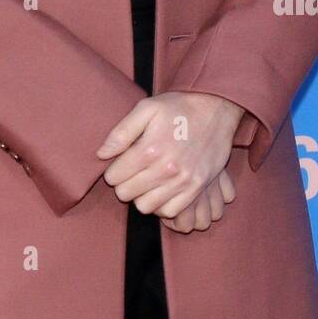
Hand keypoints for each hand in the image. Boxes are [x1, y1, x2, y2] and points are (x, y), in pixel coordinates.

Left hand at [94, 91, 243, 227]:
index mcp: (149, 148)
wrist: (216, 109)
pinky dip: (162, 204)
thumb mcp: (146, 108)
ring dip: (141, 196)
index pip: (114, 177)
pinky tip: (162, 189)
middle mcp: (166, 168)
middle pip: (127, 194)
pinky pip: (170, 211)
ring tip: (146, 181)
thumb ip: (121, 132)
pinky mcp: (197, 188)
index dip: (112, 171)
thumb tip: (102, 154)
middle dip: (124, 184)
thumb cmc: (178, 107)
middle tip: (131, 173)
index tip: (119, 164)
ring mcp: (183, 181)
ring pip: (146, 206)